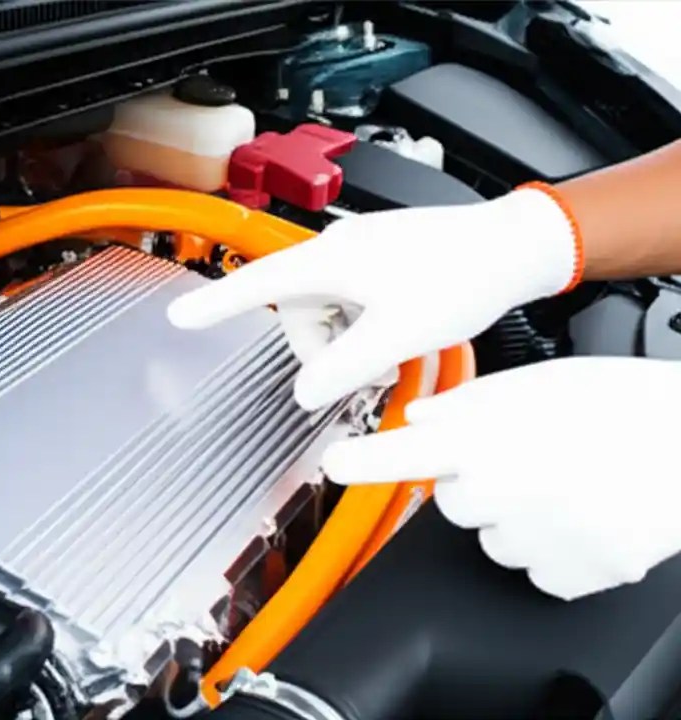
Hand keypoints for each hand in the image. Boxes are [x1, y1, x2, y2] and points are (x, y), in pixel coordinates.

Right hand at [167, 187, 580, 409]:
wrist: (514, 246)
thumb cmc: (463, 277)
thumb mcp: (397, 336)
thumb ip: (343, 368)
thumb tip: (306, 392)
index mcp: (332, 261)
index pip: (257, 285)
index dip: (214, 304)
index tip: (180, 316)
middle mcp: (338, 249)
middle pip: (298, 310)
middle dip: (323, 348)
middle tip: (366, 371)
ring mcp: (361, 250)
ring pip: (327, 308)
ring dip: (349, 339)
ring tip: (393, 353)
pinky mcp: (382, 255)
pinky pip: (352, 297)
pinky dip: (365, 323)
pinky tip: (399, 333)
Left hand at [325, 356, 680, 599]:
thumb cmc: (627, 406)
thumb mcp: (538, 383)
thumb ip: (466, 404)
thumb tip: (419, 419)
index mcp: (488, 437)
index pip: (403, 455)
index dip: (362, 462)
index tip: (333, 464)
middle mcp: (504, 489)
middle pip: (454, 503)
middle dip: (478, 485)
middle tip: (530, 461)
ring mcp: (538, 537)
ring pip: (496, 539)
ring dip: (518, 520)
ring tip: (567, 485)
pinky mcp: (572, 574)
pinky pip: (540, 571)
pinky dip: (557, 551)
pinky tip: (586, 516)